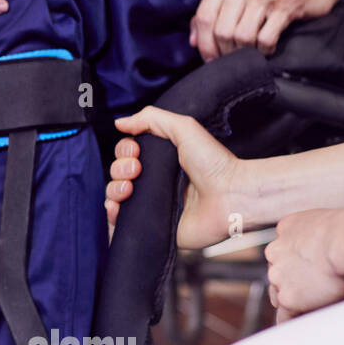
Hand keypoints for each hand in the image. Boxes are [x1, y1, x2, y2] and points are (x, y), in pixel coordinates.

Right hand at [107, 106, 245, 248]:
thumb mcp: (184, 128)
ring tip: (130, 188)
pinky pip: (120, 222)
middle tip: (136, 169)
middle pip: (117, 173)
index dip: (123, 151)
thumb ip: (151, 118)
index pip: (126, 154)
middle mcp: (153, 182)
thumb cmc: (215, 164)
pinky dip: (112, 213)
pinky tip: (117, 206)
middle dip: (118, 168)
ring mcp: (151, 204)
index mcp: (160, 161)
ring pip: (115, 196)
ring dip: (114, 188)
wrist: (231, 197)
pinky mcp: (152, 225)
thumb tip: (119, 122)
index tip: (135, 151)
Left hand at [190, 0, 343, 60]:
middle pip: (221, 30)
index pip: (204, 16)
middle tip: (231, 59)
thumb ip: (211, 11)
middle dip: (224, 52)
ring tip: (248, 54)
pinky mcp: (287, 4)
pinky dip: (264, 51)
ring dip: (243, 52)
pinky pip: (266, 39)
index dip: (204, 43)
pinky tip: (266, 49)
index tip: (210, 57)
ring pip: (241, 36)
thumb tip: (192, 41)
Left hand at [265, 208, 343, 319]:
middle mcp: (275, 251)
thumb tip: (340, 248)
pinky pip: (285, 315)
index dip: (296, 262)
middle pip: (279, 272)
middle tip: (312, 293)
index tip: (307, 271)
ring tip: (308, 312)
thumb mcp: (332, 223)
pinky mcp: (288, 297)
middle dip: (292, 283)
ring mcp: (279, 275)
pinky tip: (300, 327)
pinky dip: (292, 321)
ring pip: (280, 294)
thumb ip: (325, 235)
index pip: (285, 250)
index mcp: (287, 229)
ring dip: (294, 302)